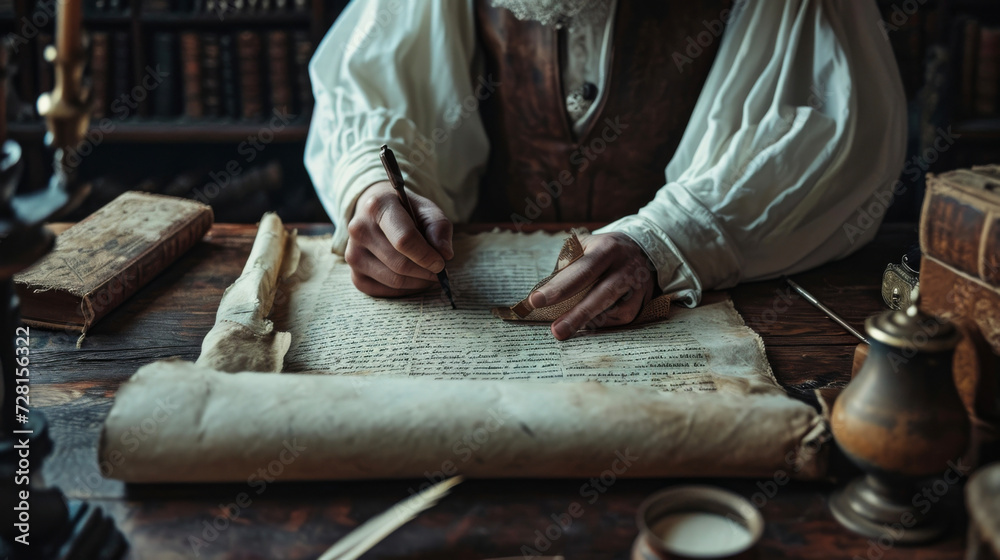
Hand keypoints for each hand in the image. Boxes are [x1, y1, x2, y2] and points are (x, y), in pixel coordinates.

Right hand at [345, 181, 452, 296]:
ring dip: (418, 282)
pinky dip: (405, 290)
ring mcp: (352, 254)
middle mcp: (359, 229)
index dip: (426, 256)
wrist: (376, 214)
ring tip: (429, 274)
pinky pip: (385, 291)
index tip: (442, 262)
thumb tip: (445, 254)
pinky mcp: (355, 275)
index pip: (404, 239)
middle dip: (425, 271)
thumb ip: (439, 227)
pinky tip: (413, 279)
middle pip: (400, 264)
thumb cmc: (405, 211)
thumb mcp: (426, 209)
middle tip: (440, 271)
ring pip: (393, 280)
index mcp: (377, 206)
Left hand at [528, 233, 656, 339]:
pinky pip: (619, 318)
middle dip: (577, 315)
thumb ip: (567, 264)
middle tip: (556, 331)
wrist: (640, 249)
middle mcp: (625, 267)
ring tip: (565, 331)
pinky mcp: (641, 301)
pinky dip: (601, 323)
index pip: (581, 270)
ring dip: (587, 323)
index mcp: (606, 248)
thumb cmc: (600, 251)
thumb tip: (547, 291)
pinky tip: (588, 322)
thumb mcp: (584, 246)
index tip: (536, 301)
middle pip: (601, 295)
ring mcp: (637, 285)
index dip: (559, 287)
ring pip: (612, 311)